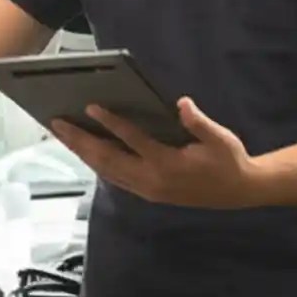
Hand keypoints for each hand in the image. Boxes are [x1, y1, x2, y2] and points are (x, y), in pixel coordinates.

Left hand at [50, 97, 266, 208]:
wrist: (239, 192)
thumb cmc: (229, 160)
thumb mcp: (220, 138)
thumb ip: (199, 122)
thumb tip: (181, 104)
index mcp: (167, 164)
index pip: (132, 141)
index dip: (111, 123)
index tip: (91, 107)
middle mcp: (151, 180)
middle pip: (107, 158)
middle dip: (80, 140)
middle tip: (57, 122)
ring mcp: (147, 189)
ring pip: (106, 170)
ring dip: (82, 152)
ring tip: (62, 134)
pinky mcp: (147, 193)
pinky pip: (114, 177)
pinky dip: (96, 163)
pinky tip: (84, 151)